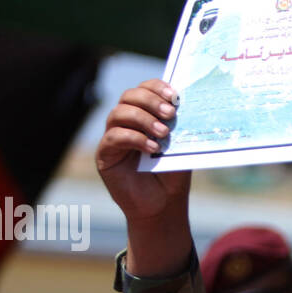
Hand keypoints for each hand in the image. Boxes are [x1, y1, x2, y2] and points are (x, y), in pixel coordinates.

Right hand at [95, 79, 193, 275]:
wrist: (163, 204)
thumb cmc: (172, 174)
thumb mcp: (179, 146)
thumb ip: (179, 126)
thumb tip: (186, 105)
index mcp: (144, 113)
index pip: (144, 89)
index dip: (157, 87)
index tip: (175, 97)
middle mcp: (126, 121)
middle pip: (129, 96)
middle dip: (151, 101)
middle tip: (170, 114)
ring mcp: (113, 136)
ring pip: (119, 113)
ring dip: (143, 119)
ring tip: (163, 133)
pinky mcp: (105, 153)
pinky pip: (114, 137)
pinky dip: (134, 138)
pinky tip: (152, 148)